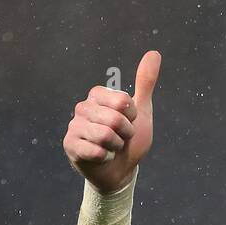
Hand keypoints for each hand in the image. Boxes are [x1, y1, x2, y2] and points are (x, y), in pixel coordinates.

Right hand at [63, 50, 160, 193]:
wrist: (121, 172)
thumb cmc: (130, 141)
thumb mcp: (141, 112)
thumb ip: (145, 83)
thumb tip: (155, 53)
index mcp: (98, 95)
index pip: (122, 101)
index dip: (132, 118)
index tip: (129, 124)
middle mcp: (83, 107)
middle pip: (115, 119)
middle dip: (126, 135)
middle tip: (121, 139)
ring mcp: (74, 126)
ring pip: (106, 135)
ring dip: (116, 147)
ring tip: (112, 148)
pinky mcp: (70, 145)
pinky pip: (95, 151)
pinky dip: (105, 158)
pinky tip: (102, 158)